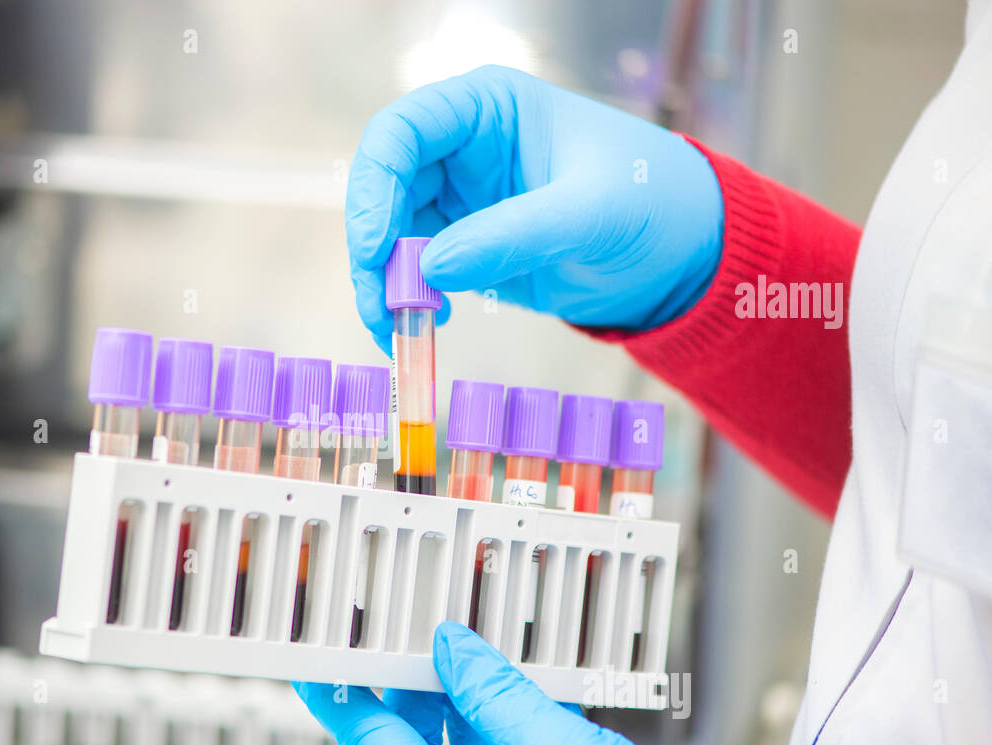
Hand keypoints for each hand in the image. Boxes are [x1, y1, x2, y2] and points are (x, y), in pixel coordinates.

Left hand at [295, 622, 773, 744]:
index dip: (343, 698)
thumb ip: (491, 689)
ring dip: (459, 690)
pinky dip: (501, 709)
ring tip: (453, 639)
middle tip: (401, 631)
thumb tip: (450, 648)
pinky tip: (507, 672)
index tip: (317, 667)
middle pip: (415, 740)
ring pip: (460, 741)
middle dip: (409, 682)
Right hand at [345, 65, 722, 351]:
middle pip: (382, 189)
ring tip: (399, 326)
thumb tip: (431, 268)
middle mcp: (461, 148)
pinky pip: (414, 269)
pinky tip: (427, 322)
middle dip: (372, 248)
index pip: (403, 131)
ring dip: (383, 283)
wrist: (680, 252)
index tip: (374, 246)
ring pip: (389, 234)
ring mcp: (458, 198)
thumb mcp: (590, 214)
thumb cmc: (651, 201)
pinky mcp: (463, 245)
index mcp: (487, 109)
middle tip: (381, 305)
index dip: (374, 186)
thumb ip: (513, 235)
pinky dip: (407, 299)